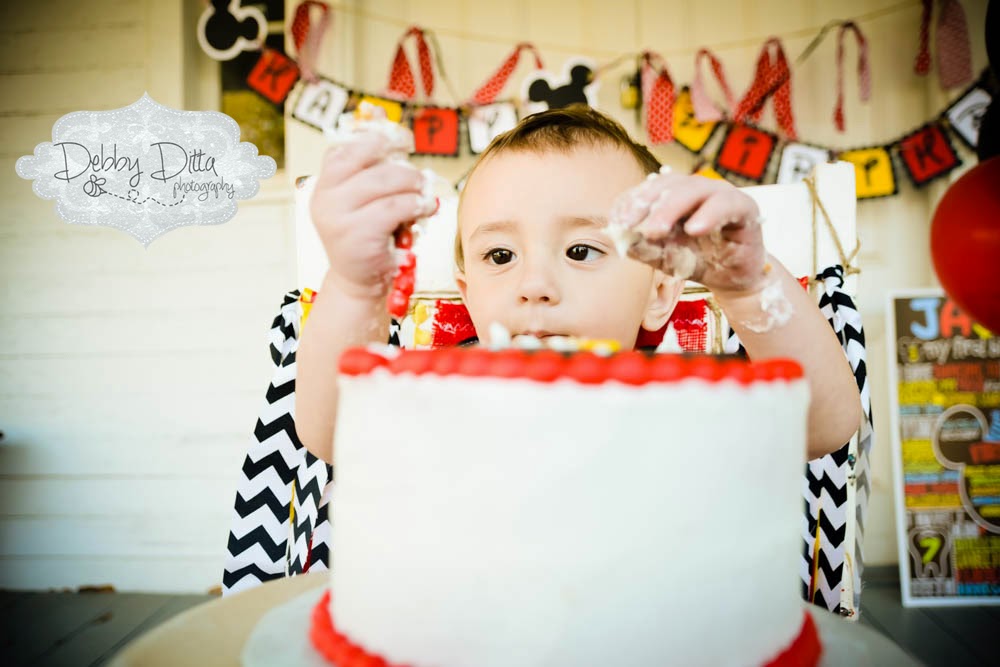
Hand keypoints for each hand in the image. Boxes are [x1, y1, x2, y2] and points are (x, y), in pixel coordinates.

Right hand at [310, 132, 436, 300]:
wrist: (359, 282)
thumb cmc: (368, 235)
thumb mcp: (366, 197)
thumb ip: (371, 163)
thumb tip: (378, 111)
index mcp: (324, 183)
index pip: (346, 146)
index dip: (378, 137)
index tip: (403, 141)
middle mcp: (325, 197)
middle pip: (368, 158)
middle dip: (401, 165)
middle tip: (419, 178)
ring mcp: (337, 217)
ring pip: (384, 181)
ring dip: (413, 185)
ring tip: (424, 195)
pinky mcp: (356, 236)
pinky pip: (393, 208)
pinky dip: (415, 205)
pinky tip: (424, 210)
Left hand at [609, 172, 767, 295]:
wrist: (734, 278)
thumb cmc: (699, 260)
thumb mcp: (666, 259)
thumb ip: (645, 249)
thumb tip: (621, 242)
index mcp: (674, 196)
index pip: (649, 189)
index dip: (631, 202)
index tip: (616, 221)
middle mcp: (696, 189)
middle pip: (667, 185)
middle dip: (646, 204)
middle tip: (628, 225)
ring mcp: (721, 194)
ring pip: (694, 189)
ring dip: (671, 208)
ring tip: (655, 230)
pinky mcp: (744, 206)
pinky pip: (726, 204)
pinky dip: (709, 215)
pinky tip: (694, 229)